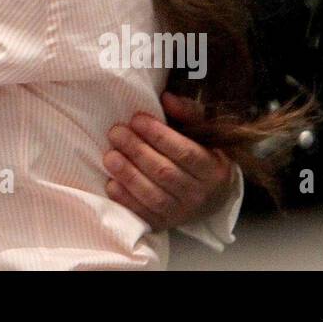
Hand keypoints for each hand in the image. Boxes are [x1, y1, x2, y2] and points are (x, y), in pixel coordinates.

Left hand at [102, 91, 233, 231]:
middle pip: (165, 173)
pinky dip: (125, 200)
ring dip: (128, 175)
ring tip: (110, 156)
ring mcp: (182, 212)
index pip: (185, 152)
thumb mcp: (204, 133)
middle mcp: (199, 194)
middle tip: (116, 132)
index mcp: (212, 169)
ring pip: (153, 195)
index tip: (136, 119)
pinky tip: (111, 183)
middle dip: (137, 151)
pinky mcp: (164, 224)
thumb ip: (188, 113)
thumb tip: (166, 98)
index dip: (158, 135)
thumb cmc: (202, 155)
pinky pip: (143, 214)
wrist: (212, 197)